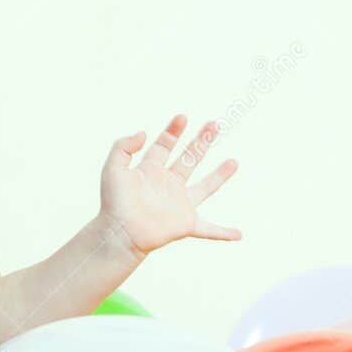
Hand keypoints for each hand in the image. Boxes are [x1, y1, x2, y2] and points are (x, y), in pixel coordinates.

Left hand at [99, 114, 239, 256]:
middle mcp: (167, 185)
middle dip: (202, 140)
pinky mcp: (186, 224)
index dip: (173, 131)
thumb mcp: (113, 169)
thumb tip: (144, 132)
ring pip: (205, 187)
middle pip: (189, 158)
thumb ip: (123, 147)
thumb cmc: (113, 203)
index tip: (182, 117)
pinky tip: (238, 235)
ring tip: (234, 162)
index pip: (164, 146)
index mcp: (150, 171)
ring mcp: (179, 204)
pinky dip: (223, 233)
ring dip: (220, 175)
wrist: (119, 233)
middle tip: (214, 124)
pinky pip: (209, 230)